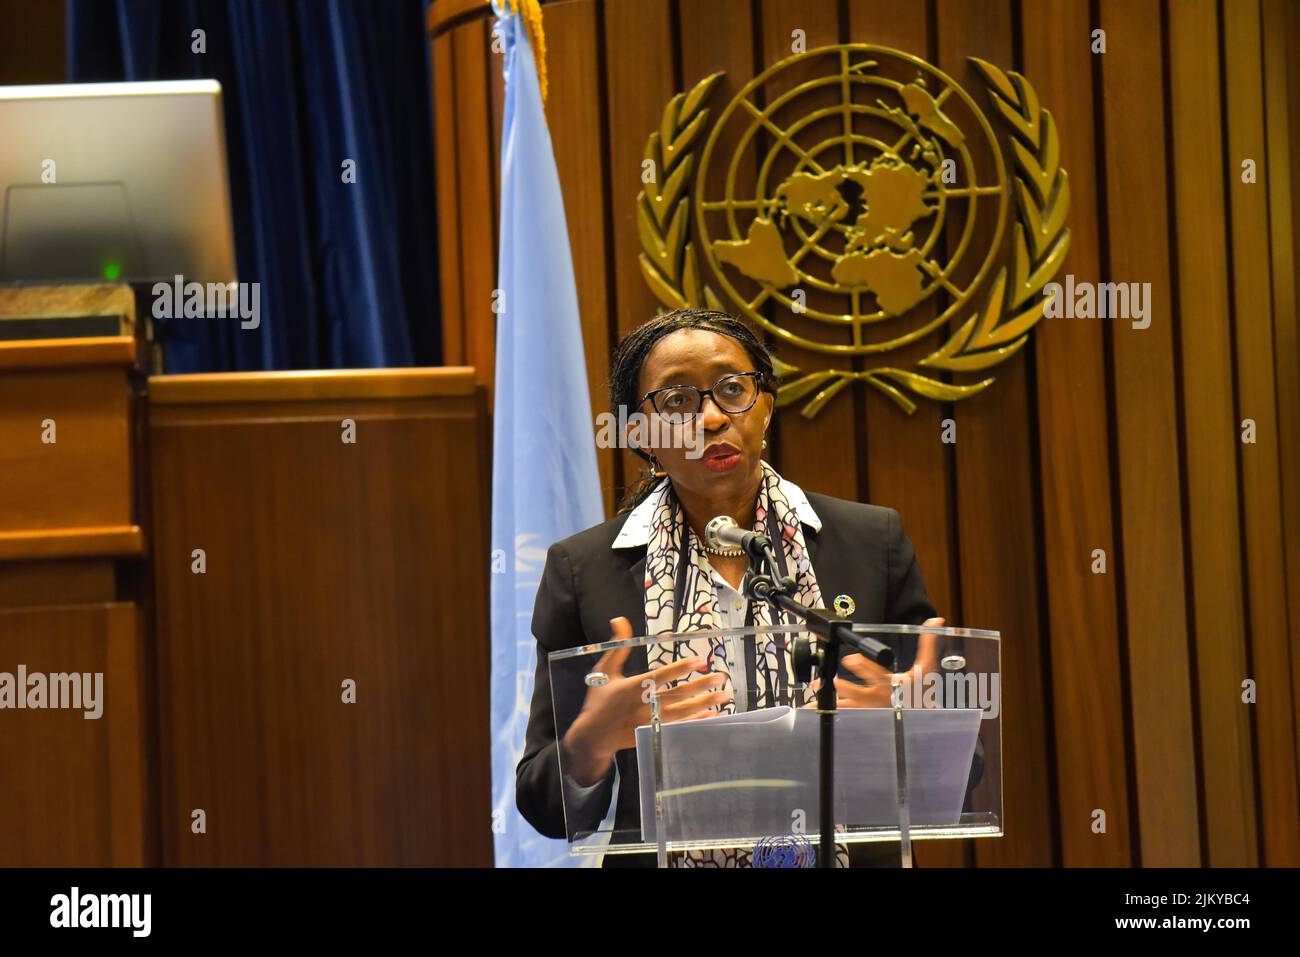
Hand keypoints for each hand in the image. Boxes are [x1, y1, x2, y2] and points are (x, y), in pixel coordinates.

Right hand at [561, 616, 732, 784]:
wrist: (592, 737)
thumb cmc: (598, 700)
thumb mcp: (604, 670)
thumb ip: (618, 646)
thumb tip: (619, 619)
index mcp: (632, 687)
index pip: (661, 676)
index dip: (680, 668)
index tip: (699, 661)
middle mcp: (644, 705)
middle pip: (677, 694)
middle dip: (700, 685)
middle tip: (720, 677)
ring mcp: (650, 722)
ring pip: (683, 712)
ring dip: (704, 703)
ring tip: (723, 695)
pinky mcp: (653, 734)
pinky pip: (679, 728)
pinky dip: (696, 721)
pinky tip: (711, 715)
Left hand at [807, 616, 944, 708]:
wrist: (922, 720)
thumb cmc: (922, 693)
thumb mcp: (927, 668)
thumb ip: (927, 643)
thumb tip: (936, 619)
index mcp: (891, 683)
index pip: (877, 673)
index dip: (863, 666)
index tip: (850, 659)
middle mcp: (878, 698)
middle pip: (857, 693)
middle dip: (841, 687)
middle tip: (826, 681)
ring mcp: (869, 710)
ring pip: (846, 707)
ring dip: (828, 703)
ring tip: (811, 702)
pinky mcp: (863, 718)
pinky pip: (842, 716)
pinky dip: (827, 713)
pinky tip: (813, 711)